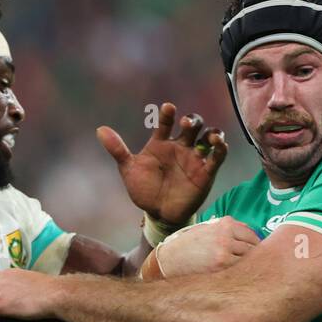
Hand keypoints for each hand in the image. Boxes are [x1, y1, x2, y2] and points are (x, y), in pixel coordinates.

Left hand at [98, 103, 227, 225]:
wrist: (157, 214)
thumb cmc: (144, 190)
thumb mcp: (129, 169)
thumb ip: (118, 150)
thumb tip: (100, 130)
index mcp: (161, 143)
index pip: (166, 122)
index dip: (168, 114)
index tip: (168, 108)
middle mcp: (180, 147)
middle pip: (192, 125)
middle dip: (192, 121)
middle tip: (186, 124)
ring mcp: (194, 158)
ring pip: (209, 137)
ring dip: (211, 133)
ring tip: (209, 136)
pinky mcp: (206, 172)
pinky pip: (217, 158)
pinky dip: (221, 149)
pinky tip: (220, 146)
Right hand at [146, 216, 259, 278]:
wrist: (168, 261)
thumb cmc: (187, 246)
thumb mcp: (206, 229)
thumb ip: (227, 230)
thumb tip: (250, 234)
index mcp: (224, 224)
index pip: (251, 233)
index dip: (256, 244)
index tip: (258, 252)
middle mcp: (226, 236)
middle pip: (253, 247)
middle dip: (255, 256)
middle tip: (256, 265)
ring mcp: (224, 252)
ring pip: (248, 260)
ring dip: (249, 266)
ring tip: (247, 273)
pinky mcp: (220, 267)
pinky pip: (239, 270)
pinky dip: (241, 274)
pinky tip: (238, 278)